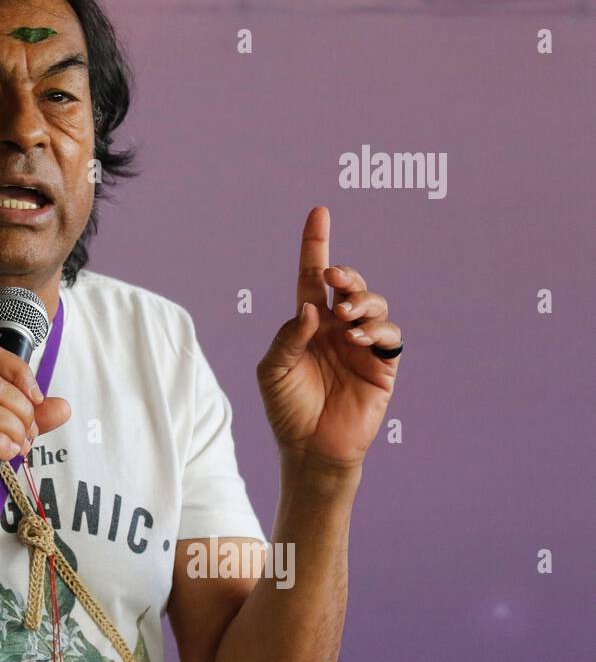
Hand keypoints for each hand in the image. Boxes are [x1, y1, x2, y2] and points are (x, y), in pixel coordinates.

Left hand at [255, 206, 401, 471]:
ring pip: (373, 303)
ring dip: (360, 301)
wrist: (310, 449)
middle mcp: (336, 328)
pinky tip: (356, 339)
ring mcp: (362, 345)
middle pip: (348, 284)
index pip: (311, 277)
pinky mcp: (383, 365)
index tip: (318, 212)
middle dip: (345, 274)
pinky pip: (389, 334)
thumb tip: (312, 309)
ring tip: (344, 318)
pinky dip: (375, 328)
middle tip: (333, 280)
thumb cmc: (287, 410)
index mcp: (307, 324)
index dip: (315, 245)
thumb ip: (288, 337)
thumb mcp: (273, 370)